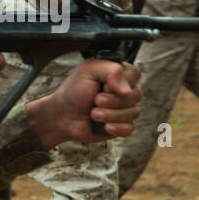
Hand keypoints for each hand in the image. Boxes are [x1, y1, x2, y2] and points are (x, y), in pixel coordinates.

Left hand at [25, 60, 142, 148]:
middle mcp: (123, 91)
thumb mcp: (88, 71)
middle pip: (136, 95)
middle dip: (113, 100)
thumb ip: (111, 71)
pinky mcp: (120, 126)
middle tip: (95, 100)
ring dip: (111, 114)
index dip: (123, 82)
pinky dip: (117, 128)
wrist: (62, 115)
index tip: (106, 85)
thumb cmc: (73, 91)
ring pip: (133, 112)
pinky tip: (104, 126)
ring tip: (93, 114)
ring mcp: (123, 109)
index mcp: (117, 75)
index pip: (135, 74)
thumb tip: (128, 89)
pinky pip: (129, 128)